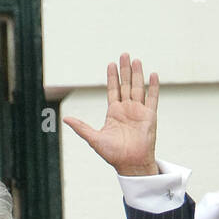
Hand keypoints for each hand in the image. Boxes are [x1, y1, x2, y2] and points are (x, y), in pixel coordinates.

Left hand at [63, 54, 158, 175]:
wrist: (130, 164)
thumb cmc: (113, 154)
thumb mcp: (94, 139)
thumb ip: (81, 127)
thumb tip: (65, 119)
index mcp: (114, 113)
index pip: (113, 90)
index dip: (112, 77)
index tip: (111, 64)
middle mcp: (126, 110)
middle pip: (125, 85)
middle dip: (125, 70)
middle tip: (124, 54)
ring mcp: (139, 112)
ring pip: (138, 88)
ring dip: (137, 74)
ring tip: (136, 60)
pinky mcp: (149, 116)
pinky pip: (152, 99)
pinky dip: (153, 87)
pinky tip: (153, 75)